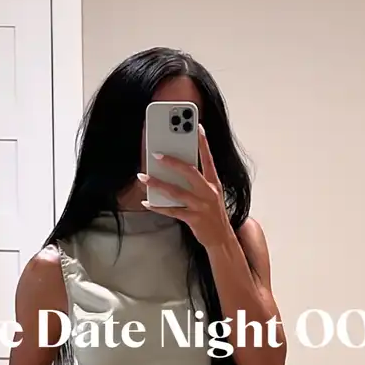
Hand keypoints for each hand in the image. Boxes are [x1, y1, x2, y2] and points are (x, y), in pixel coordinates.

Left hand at [138, 124, 233, 248]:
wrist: (221, 238)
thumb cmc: (213, 213)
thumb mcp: (211, 194)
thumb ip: (197, 181)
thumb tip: (176, 168)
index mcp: (214, 183)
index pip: (208, 159)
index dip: (203, 142)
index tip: (197, 126)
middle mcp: (209, 192)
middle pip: (189, 172)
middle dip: (172, 161)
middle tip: (156, 153)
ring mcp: (201, 206)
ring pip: (176, 192)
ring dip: (157, 184)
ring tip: (143, 177)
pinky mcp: (193, 219)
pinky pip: (172, 211)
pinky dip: (157, 207)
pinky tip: (146, 202)